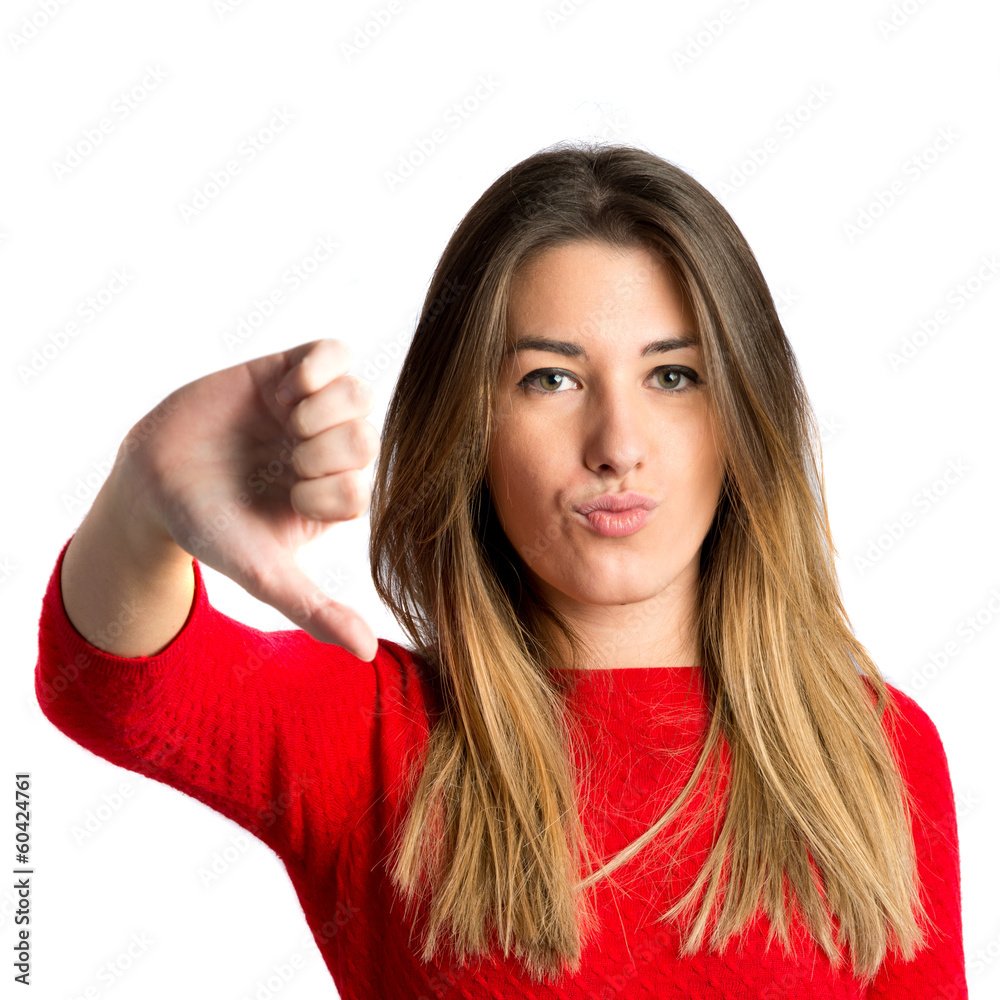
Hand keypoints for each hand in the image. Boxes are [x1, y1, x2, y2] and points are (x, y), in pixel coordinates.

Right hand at [118, 338, 380, 660]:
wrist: (153, 482)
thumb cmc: (211, 531)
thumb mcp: (262, 573)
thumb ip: (314, 609)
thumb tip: (366, 655)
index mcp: (333, 499)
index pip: (364, 485)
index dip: (328, 488)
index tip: (286, 492)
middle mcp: (330, 455)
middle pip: (366, 438)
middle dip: (324, 450)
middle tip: (285, 457)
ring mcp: (311, 413)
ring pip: (358, 396)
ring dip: (323, 410)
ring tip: (284, 421)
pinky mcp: (287, 374)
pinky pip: (333, 353)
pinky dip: (323, 365)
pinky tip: (291, 385)